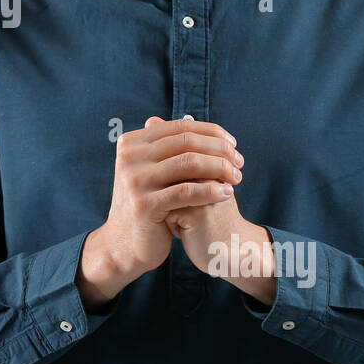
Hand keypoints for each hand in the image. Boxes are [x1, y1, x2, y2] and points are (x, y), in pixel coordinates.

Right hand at [97, 115, 243, 281]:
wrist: (124, 244)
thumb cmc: (146, 204)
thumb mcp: (151, 170)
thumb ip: (167, 147)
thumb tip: (190, 118)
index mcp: (131, 143)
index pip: (179, 128)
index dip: (211, 132)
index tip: (233, 144)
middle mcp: (129, 158)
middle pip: (186, 142)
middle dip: (219, 150)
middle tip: (239, 161)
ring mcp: (135, 181)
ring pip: (189, 163)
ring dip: (219, 168)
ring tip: (236, 177)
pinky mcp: (144, 205)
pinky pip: (186, 192)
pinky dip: (210, 190)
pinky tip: (227, 193)